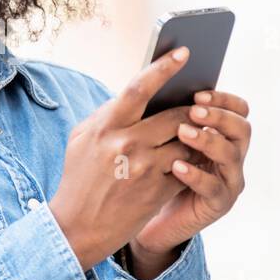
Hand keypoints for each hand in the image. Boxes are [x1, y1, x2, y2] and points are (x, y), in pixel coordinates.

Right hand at [48, 46, 199, 272]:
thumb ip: (108, 114)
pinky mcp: (158, 191)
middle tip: (202, 102)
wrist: (78, 227)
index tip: (184, 53)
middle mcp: (127, 144)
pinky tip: (189, 160)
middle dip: (192, 108)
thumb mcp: (82, 139)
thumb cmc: (79, 177)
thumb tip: (136, 94)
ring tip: (195, 133)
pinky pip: (186, 167)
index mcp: (106, 127)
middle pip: (175, 115)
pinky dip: (190, 162)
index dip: (164, 68)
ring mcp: (145, 168)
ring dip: (194, 136)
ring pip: (186, 141)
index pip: (139, 88)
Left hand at [131, 87, 251, 258]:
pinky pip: (214, 187)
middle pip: (242, 129)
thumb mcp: (165, 140)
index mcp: (224, 135)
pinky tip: (176, 166)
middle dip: (219, 117)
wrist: (151, 216)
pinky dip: (196, 174)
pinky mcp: (218, 204)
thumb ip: (171, 118)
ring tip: (183, 132)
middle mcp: (233, 156)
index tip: (198, 93)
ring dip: (208, 140)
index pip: (239, 110)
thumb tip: (162, 85)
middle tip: (194, 110)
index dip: (223, 99)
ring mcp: (229, 181)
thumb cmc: (158, 171)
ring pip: (231, 156)